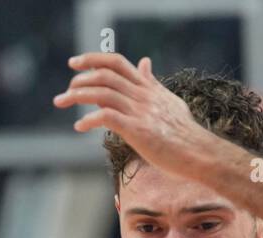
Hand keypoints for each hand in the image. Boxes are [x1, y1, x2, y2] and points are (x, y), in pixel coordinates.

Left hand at [53, 53, 211, 175]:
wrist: (200, 153)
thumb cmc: (185, 133)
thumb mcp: (169, 100)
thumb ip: (152, 82)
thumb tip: (144, 62)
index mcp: (147, 88)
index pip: (116, 63)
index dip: (93, 59)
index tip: (75, 64)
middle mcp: (142, 95)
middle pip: (104, 75)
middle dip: (79, 79)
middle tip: (65, 91)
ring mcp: (140, 112)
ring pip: (102, 93)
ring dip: (77, 95)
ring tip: (62, 102)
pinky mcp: (138, 130)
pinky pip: (106, 117)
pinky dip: (89, 119)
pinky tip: (79, 126)